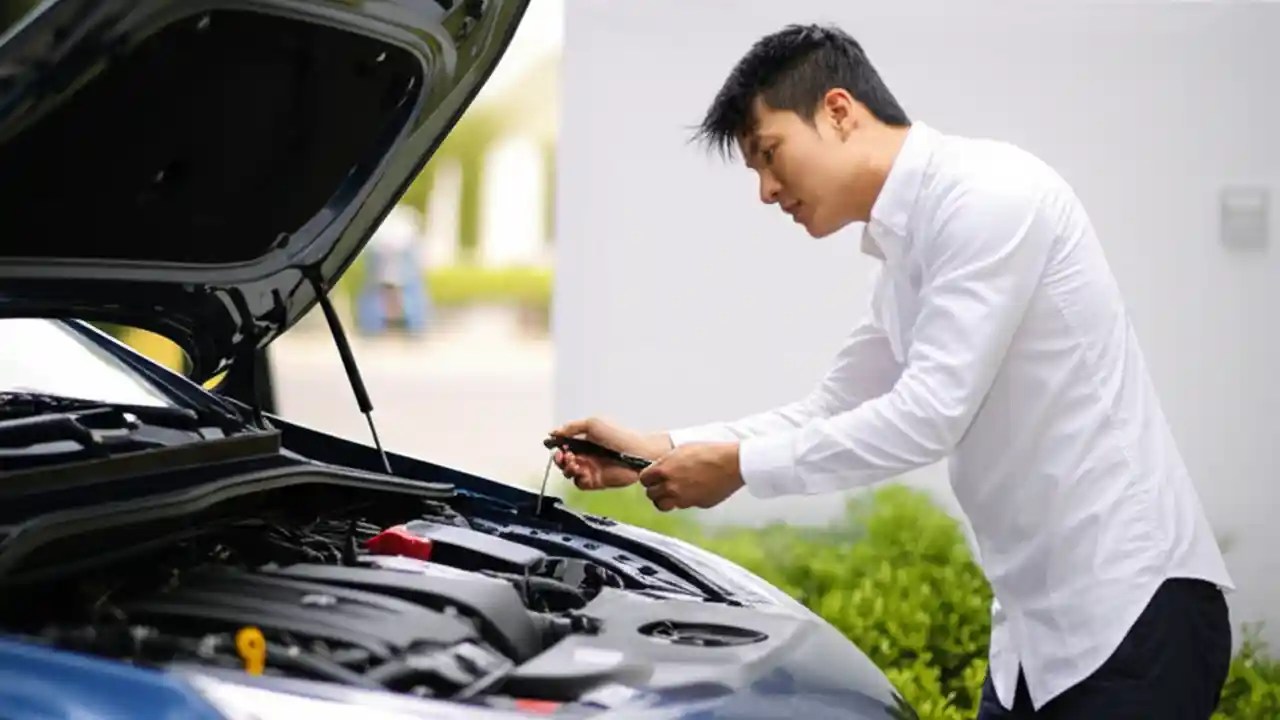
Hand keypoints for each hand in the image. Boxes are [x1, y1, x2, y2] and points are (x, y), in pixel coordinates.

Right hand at [550, 417, 671, 490]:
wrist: (638, 453)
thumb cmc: (620, 436)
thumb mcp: (594, 423)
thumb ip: (572, 427)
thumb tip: (554, 432)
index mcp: (584, 440)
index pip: (564, 446)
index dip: (558, 447)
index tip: (558, 447)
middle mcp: (586, 455)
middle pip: (563, 461)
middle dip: (560, 459)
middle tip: (565, 457)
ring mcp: (591, 468)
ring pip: (569, 473)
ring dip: (567, 469)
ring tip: (574, 463)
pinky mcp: (596, 481)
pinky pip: (580, 484)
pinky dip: (577, 479)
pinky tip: (582, 472)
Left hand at [638, 441, 743, 510]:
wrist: (731, 464)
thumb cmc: (709, 452)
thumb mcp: (682, 450)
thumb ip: (667, 461)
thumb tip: (660, 468)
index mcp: (664, 470)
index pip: (644, 480)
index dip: (649, 478)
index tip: (653, 477)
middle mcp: (671, 486)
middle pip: (651, 495)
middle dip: (655, 489)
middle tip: (663, 485)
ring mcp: (683, 498)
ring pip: (663, 505)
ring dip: (665, 499)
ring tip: (674, 492)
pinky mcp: (696, 504)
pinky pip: (684, 505)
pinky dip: (686, 500)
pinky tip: (694, 490)